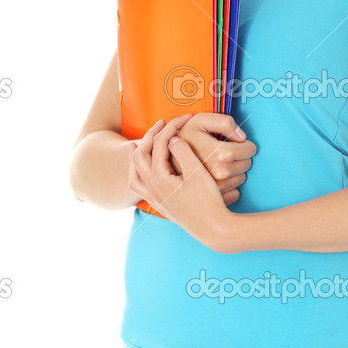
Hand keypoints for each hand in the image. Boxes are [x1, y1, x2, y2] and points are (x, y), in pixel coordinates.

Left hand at [127, 115, 232, 247]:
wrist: (212, 228)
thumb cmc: (207, 200)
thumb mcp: (197, 172)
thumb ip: (182, 151)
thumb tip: (172, 138)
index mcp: (159, 177)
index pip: (160, 144)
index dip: (172, 127)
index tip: (184, 119)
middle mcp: (151, 187)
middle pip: (140, 155)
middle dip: (150, 136)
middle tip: (163, 123)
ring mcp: (154, 198)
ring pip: (134, 174)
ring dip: (135, 157)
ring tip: (135, 146)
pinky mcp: (160, 205)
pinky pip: (139, 188)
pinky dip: (137, 175)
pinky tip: (143, 173)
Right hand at [171, 112, 256, 205]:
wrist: (163, 164)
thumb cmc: (184, 139)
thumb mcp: (200, 121)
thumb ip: (224, 122)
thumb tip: (241, 136)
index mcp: (219, 153)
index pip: (248, 149)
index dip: (247, 145)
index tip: (241, 143)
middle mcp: (220, 173)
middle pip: (246, 165)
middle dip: (243, 157)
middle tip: (232, 153)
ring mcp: (218, 188)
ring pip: (241, 179)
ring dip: (237, 172)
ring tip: (223, 164)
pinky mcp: (215, 199)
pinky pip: (235, 193)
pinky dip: (231, 186)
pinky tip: (221, 178)